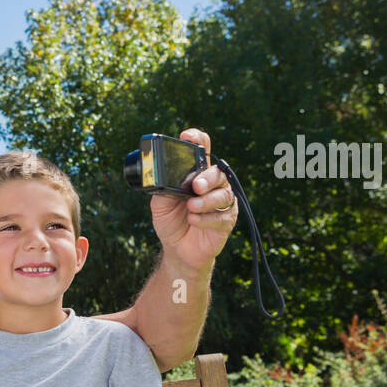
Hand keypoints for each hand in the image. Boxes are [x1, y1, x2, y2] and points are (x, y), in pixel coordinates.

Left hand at [148, 128, 237, 275]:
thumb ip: (163, 188)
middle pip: (218, 172)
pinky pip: (222, 216)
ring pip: (223, 194)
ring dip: (206, 200)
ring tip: (191, 207)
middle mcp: (212, 185)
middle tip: (196, 186)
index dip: (198, 139)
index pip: (202, 150)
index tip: (188, 136)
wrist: (177, 250)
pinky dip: (206, 218)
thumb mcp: (160, 203)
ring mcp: (221, 202)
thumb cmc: (171, 222)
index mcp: (197, 174)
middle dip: (207, 178)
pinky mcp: (226, 221)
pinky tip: (193, 220)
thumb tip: (163, 177)